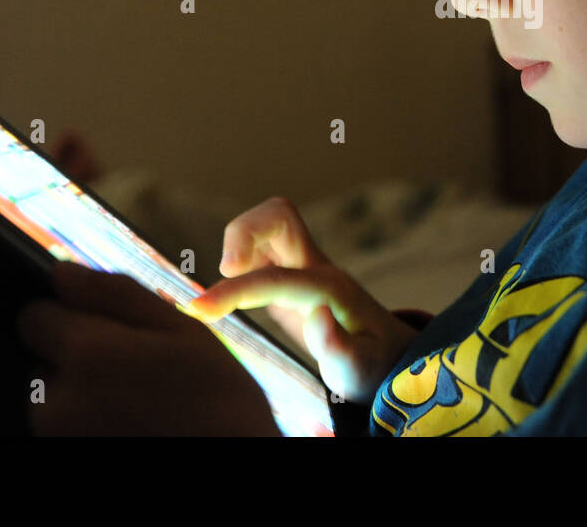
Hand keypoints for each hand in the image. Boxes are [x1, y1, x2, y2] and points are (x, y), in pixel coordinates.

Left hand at [16, 261, 281, 435]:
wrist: (231, 463)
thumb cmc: (217, 400)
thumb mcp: (180, 330)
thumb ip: (114, 294)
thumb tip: (60, 272)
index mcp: (84, 353)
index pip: (33, 316)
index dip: (70, 316)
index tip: (107, 330)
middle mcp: (55, 401)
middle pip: (42, 362)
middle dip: (77, 360)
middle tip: (135, 371)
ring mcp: (57, 437)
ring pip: (54, 400)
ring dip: (82, 396)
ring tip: (137, 403)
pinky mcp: (65, 455)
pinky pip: (66, 429)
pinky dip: (89, 424)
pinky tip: (129, 424)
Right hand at [187, 196, 420, 402]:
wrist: (387, 356)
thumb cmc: (372, 365)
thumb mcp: (359, 370)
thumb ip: (339, 348)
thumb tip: (318, 315)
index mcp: (330, 289)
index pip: (277, 278)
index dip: (235, 289)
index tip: (199, 307)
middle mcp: (316, 268)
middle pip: (278, 216)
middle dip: (241, 233)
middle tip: (225, 272)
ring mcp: (303, 266)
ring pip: (267, 223)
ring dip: (238, 243)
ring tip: (227, 288)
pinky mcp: (290, 272)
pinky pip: (260, 244)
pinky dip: (238, 254)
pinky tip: (232, 290)